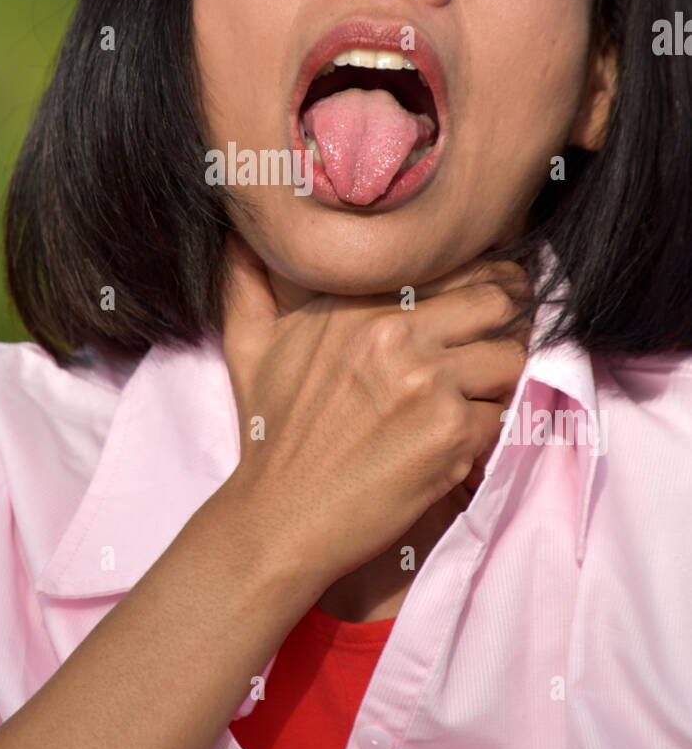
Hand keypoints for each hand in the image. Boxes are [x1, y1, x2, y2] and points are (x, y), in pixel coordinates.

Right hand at [218, 234, 532, 591]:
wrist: (281, 515)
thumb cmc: (269, 432)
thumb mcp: (248, 343)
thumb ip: (246, 278)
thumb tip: (238, 233)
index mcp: (358, 301)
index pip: (454, 265)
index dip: (479, 283)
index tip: (476, 309)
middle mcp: (396, 331)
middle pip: (498, 300)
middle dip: (503, 326)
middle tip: (487, 352)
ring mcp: (427, 381)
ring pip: (510, 357)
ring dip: (498, 382)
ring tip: (468, 401)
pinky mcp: (450, 431)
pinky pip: (503, 414)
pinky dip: (486, 431)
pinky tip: (451, 443)